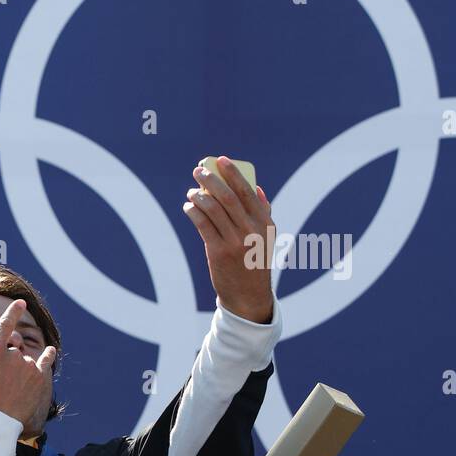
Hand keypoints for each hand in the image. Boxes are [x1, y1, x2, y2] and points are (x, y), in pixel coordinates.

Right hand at [0, 299, 55, 427]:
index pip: (5, 324)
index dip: (13, 312)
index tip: (21, 302)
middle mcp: (13, 353)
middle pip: (13, 350)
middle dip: (7, 360)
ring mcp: (28, 365)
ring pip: (26, 359)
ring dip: (21, 366)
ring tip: (12, 385)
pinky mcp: (40, 376)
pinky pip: (46, 360)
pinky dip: (48, 355)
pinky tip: (50, 350)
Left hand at [183, 156, 275, 323]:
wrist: (249, 296)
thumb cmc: (255, 263)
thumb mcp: (266, 238)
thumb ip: (263, 213)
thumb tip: (257, 188)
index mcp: (265, 223)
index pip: (247, 191)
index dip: (233, 173)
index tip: (221, 160)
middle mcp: (252, 230)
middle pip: (228, 197)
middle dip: (212, 180)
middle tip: (198, 170)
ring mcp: (235, 241)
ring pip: (214, 209)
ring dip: (199, 196)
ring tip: (192, 190)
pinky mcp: (219, 252)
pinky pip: (203, 225)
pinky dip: (194, 212)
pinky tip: (189, 207)